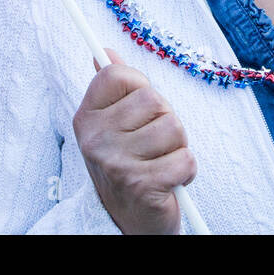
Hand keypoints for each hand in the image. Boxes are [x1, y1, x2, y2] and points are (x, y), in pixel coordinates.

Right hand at [72, 49, 196, 233]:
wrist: (126, 223)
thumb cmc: (127, 167)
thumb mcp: (112, 126)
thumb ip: (112, 88)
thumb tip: (104, 51)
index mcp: (87, 117)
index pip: (118, 74)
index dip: (140, 88)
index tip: (139, 112)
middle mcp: (96, 139)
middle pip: (154, 100)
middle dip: (165, 121)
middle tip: (152, 146)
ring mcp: (116, 162)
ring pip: (174, 127)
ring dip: (177, 147)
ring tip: (161, 163)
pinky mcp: (141, 185)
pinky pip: (186, 159)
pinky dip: (186, 172)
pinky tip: (169, 182)